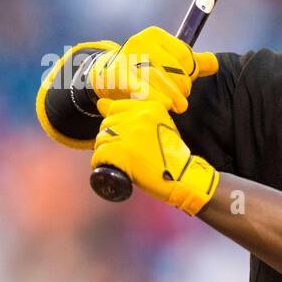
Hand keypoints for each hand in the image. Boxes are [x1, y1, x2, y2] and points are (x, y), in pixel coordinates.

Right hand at [86, 26, 217, 113]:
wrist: (106, 76)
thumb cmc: (144, 69)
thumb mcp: (168, 60)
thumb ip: (193, 62)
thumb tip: (215, 63)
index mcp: (155, 35)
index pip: (185, 57)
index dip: (189, 75)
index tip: (183, 81)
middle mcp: (140, 42)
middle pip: (177, 73)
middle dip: (182, 89)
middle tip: (178, 99)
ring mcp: (127, 58)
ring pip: (164, 86)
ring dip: (172, 100)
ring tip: (171, 104)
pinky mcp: (117, 77)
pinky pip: (144, 92)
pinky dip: (155, 100)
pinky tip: (162, 105)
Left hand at [92, 97, 218, 214]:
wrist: (182, 177)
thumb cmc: (171, 156)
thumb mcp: (159, 127)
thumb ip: (133, 115)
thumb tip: (100, 104)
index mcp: (150, 107)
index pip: (115, 108)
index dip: (118, 125)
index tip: (128, 137)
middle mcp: (138, 116)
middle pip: (106, 125)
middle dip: (113, 140)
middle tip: (131, 153)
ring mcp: (128, 134)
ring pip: (101, 140)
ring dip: (108, 153)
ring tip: (127, 162)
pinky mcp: (119, 152)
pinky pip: (99, 156)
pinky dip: (103, 165)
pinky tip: (118, 168)